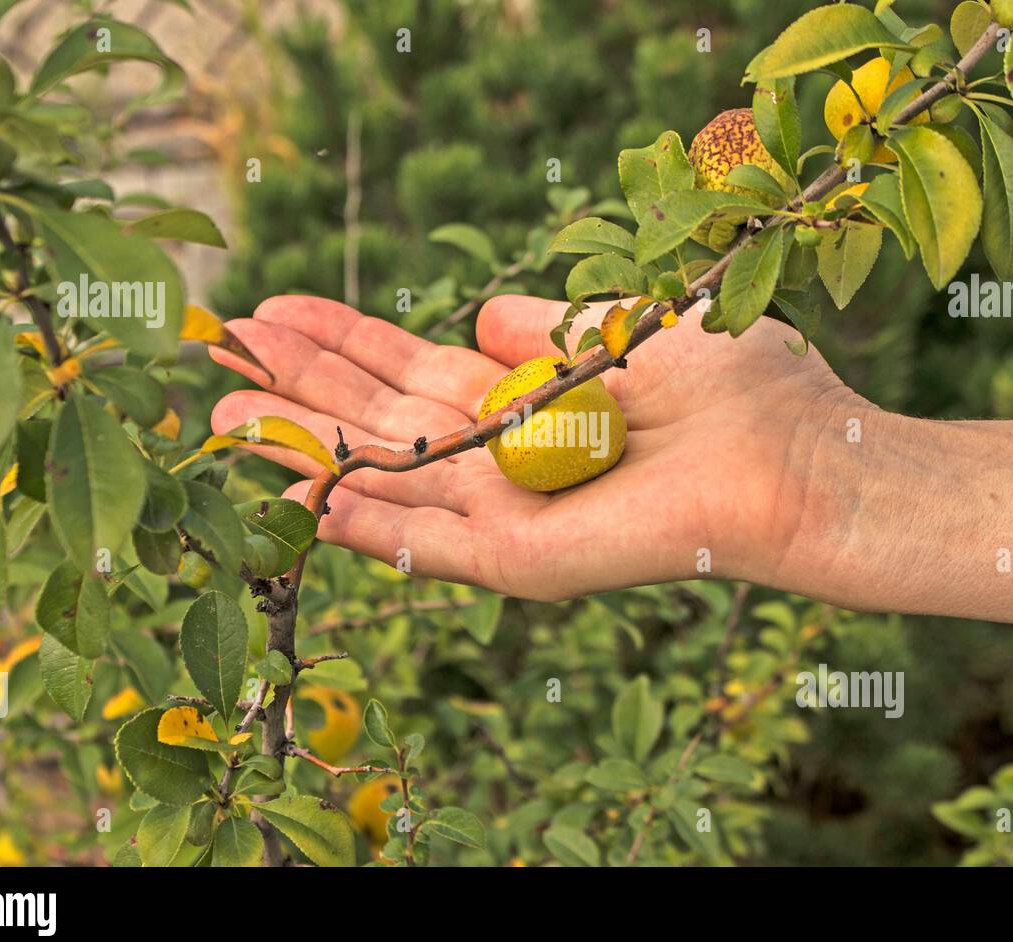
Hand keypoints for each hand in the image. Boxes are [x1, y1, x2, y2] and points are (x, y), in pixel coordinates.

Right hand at [209, 294, 866, 600]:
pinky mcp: (522, 560)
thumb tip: (479, 314)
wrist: (794, 459)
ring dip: (302, 447)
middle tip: (217, 351)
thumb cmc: (734, 387)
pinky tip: (299, 497)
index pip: (410, 372)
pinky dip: (365, 522)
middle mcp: (502, 458)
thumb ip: (543, 324)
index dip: (342, 341)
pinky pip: (427, 544)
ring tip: (220, 412)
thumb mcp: (623, 325)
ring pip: (383, 479)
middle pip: (379, 422)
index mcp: (522, 400)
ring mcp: (506, 514)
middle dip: (298, 386)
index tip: (272, 309)